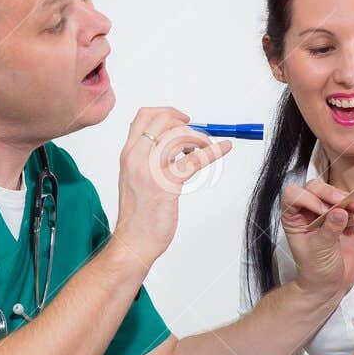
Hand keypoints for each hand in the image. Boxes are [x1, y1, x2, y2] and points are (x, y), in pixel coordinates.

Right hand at [112, 107, 229, 264]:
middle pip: (163, 120)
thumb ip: (148, 159)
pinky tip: (225, 148)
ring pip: (179, 135)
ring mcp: (151, 170)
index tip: (183, 119)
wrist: (133, 242)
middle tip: (197, 139)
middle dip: (186, 124)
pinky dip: (214, 151)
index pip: (144, 116)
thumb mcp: (134, 178)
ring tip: (204, 150)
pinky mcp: (167, 185)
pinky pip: (195, 160)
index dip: (168, 112)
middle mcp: (137, 157)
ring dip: (199, 138)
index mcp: (128, 154)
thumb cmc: (137, 215)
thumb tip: (175, 143)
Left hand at [280, 178, 353, 294]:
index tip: (321, 211)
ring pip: (331, 193)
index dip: (307, 197)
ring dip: (344, 196)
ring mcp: (325, 214)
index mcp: (293, 218)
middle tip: (340, 204)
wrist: (329, 284)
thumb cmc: (316, 269)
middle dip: (328, 193)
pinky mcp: (342, 218)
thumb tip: (340, 211)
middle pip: (314, 188)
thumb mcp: (320, 250)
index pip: (293, 195)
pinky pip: (347, 204)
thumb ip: (329, 230)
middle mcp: (306, 212)